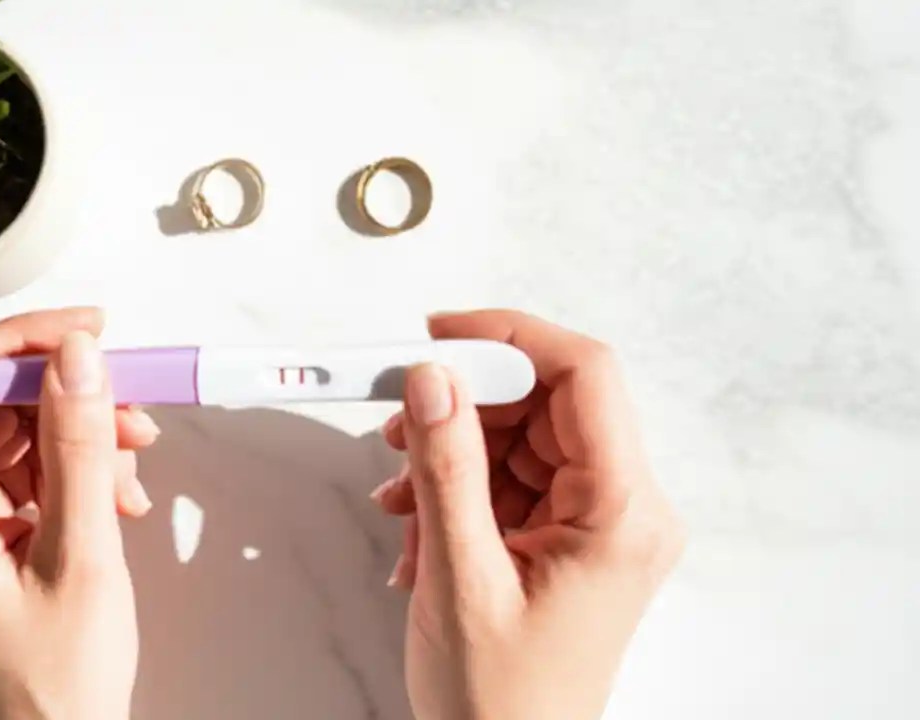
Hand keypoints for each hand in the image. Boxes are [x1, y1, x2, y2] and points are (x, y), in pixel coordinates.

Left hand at [0, 309, 159, 719]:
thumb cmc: (53, 688)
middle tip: (133, 409)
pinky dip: (69, 475)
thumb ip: (80, 448)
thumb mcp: (82, 557)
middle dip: (64, 398)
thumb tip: (78, 358)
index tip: (89, 331)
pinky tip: (115, 500)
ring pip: (7, 438)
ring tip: (132, 472)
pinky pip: (16, 477)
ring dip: (77, 440)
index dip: (22, 340)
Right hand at [373, 310, 684, 719]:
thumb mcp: (461, 578)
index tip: (439, 335)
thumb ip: (447, 470)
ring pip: (518, 436)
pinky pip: (509, 477)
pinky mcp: (565, 535)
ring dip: (449, 453)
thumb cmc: (501, 703)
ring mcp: (594, 521)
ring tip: (399, 497)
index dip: (511, 337)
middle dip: (464, 404)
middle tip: (396, 419)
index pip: (585, 376)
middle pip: (544, 402)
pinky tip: (416, 524)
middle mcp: (622, 508)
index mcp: (622, 514)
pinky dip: (455, 487)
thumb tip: (434, 378)